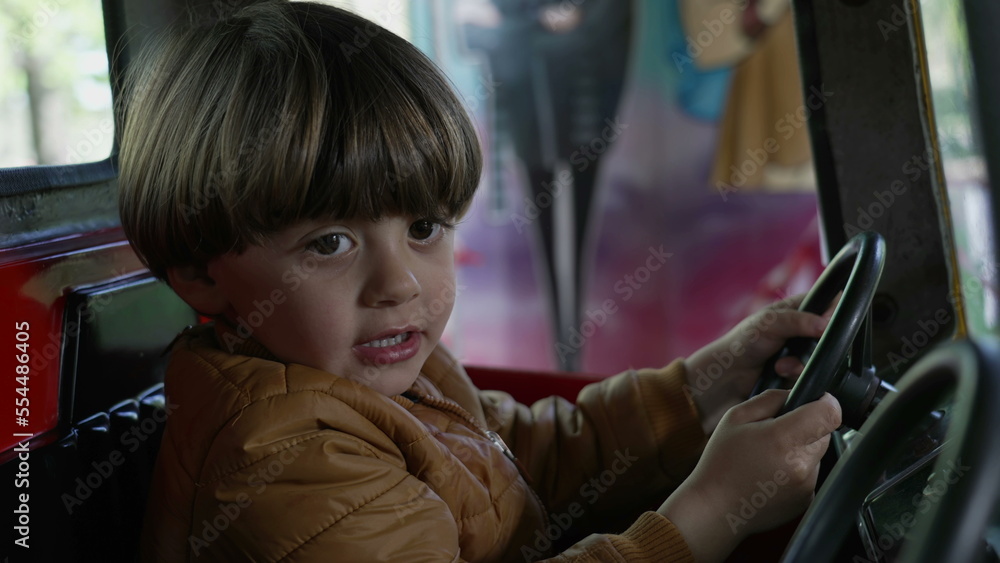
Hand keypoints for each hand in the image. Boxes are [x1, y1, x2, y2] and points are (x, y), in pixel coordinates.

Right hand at [658, 390, 841, 561]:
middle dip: (806, 427)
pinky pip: (810, 474)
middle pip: (823, 433)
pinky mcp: (806, 499)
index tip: (816, 400)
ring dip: (800, 449)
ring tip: (769, 457)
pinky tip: (771, 475)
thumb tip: (793, 394)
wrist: (716, 508)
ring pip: (816, 453)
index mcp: (783, 439)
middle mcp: (801, 464)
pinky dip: (796, 470)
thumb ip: (770, 399)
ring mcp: (806, 485)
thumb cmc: (721, 464)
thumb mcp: (735, 417)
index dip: (825, 402)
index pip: (829, 413)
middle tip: (776, 434)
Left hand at [683, 294, 832, 433]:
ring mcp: (805, 354)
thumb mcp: (769, 323)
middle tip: (802, 349)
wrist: (726, 378)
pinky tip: (781, 375)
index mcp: (799, 309)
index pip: (831, 303)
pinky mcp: (803, 375)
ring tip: (781, 366)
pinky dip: (799, 376)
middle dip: (817, 344)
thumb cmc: (742, 343)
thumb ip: (797, 320)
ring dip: (803, 363)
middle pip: (833, 334)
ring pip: (825, 358)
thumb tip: (825, 324)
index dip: (834, 313)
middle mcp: (805, 331)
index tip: (825, 325)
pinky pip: (816, 376)